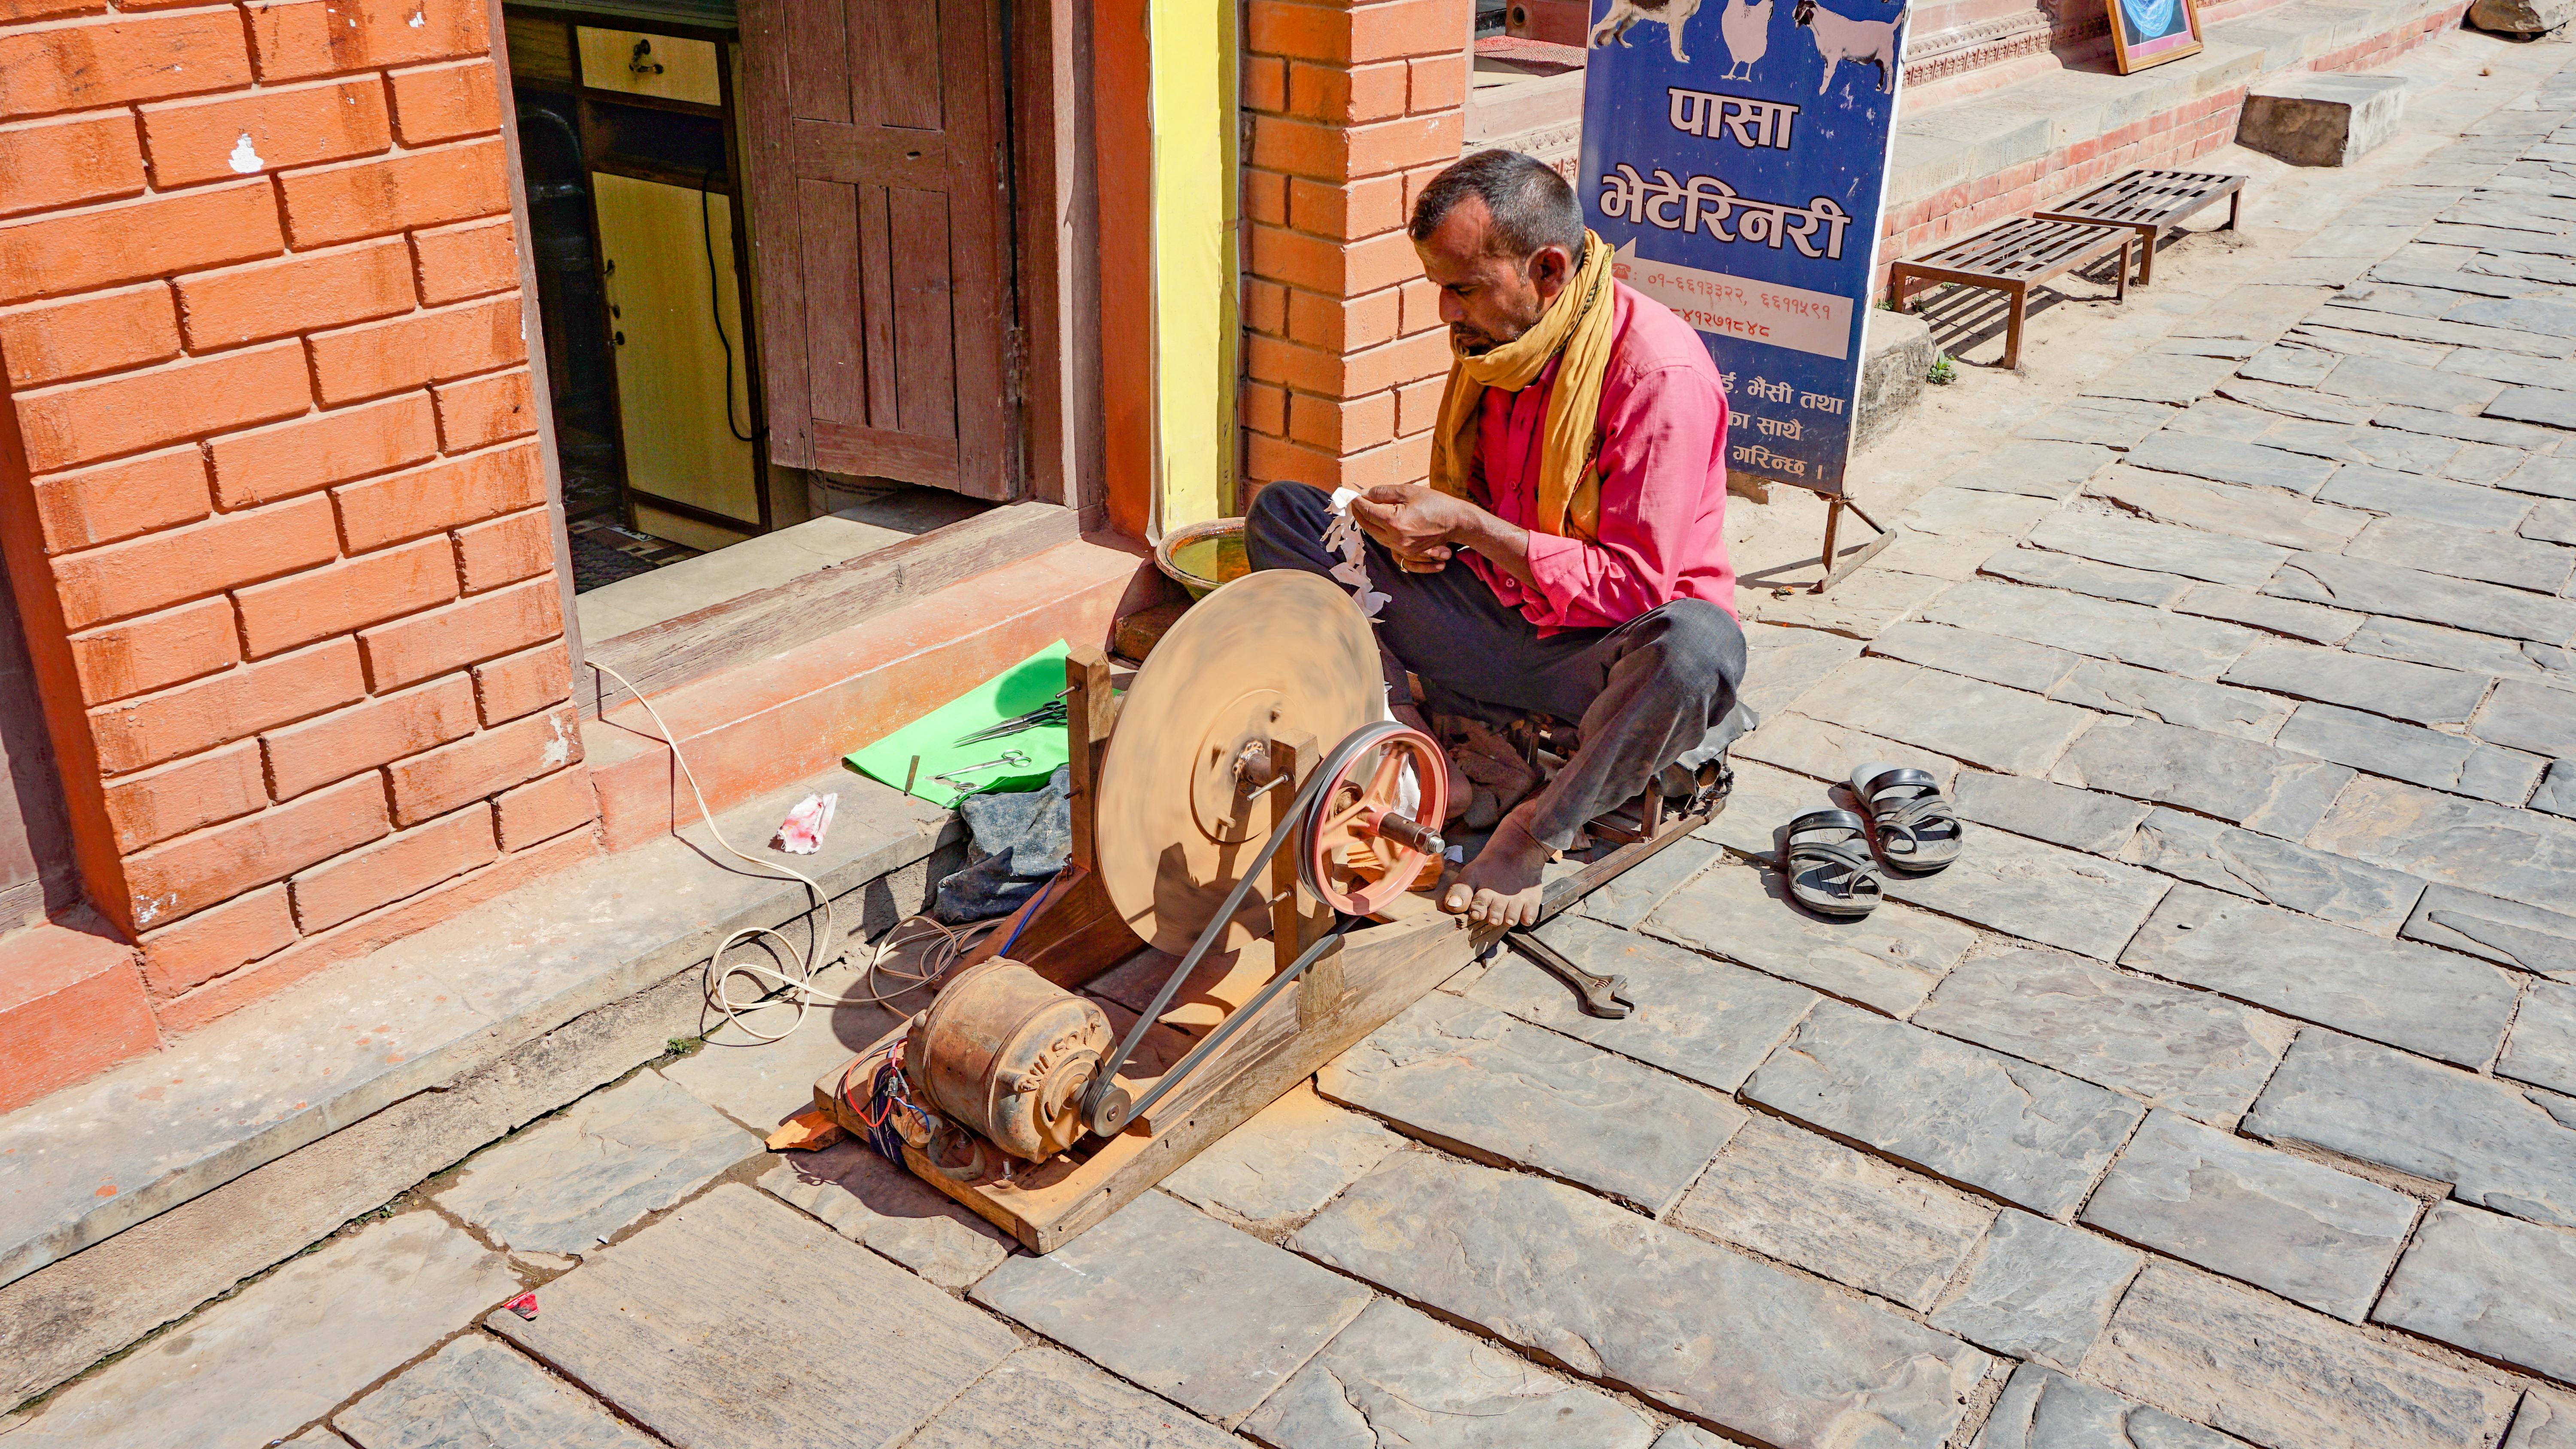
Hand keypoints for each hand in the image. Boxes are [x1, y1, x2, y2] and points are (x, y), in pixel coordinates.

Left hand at [1349, 485, 1480, 572]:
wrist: (1456, 522)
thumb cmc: (1435, 504)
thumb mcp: (1408, 491)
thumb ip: (1383, 492)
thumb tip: (1365, 494)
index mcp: (1394, 522)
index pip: (1367, 512)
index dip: (1358, 502)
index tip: (1353, 496)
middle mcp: (1395, 539)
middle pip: (1368, 527)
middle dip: (1359, 514)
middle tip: (1356, 504)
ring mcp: (1401, 549)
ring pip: (1376, 537)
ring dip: (1368, 525)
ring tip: (1366, 512)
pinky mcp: (1407, 553)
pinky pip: (1387, 546)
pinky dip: (1380, 536)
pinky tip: (1379, 527)